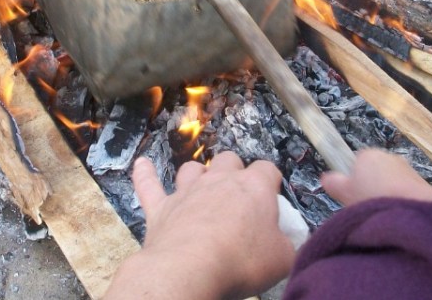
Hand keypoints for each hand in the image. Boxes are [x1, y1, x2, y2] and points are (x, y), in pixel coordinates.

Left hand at [105, 152, 295, 298]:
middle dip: (234, 172)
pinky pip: (149, 184)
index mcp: (253, 187)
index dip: (270, 182)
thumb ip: (288, 244)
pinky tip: (142, 165)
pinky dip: (145, 174)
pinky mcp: (160, 208)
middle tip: (238, 197)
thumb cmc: (242, 261)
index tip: (271, 200)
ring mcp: (186, 192)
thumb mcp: (283, 259)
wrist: (190, 270)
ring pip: (193, 169)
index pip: (268, 169)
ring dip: (198, 176)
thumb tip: (289, 243)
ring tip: (202, 189)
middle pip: (229, 161)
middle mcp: (219, 181)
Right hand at [322, 148, 431, 205]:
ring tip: (382, 214)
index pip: (357, 161)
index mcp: (368, 154)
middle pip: (375, 172)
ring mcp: (407, 169)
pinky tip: (398, 215)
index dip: (354, 178)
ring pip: (391, 182)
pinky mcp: (421, 183)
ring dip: (387, 195)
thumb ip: (334, 184)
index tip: (352, 195)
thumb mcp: (345, 193)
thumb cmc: (373, 197)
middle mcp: (388, 156)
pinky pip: (405, 191)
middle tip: (365, 207)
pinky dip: (401, 201)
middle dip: (372, 187)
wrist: (413, 208)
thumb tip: (326, 177)